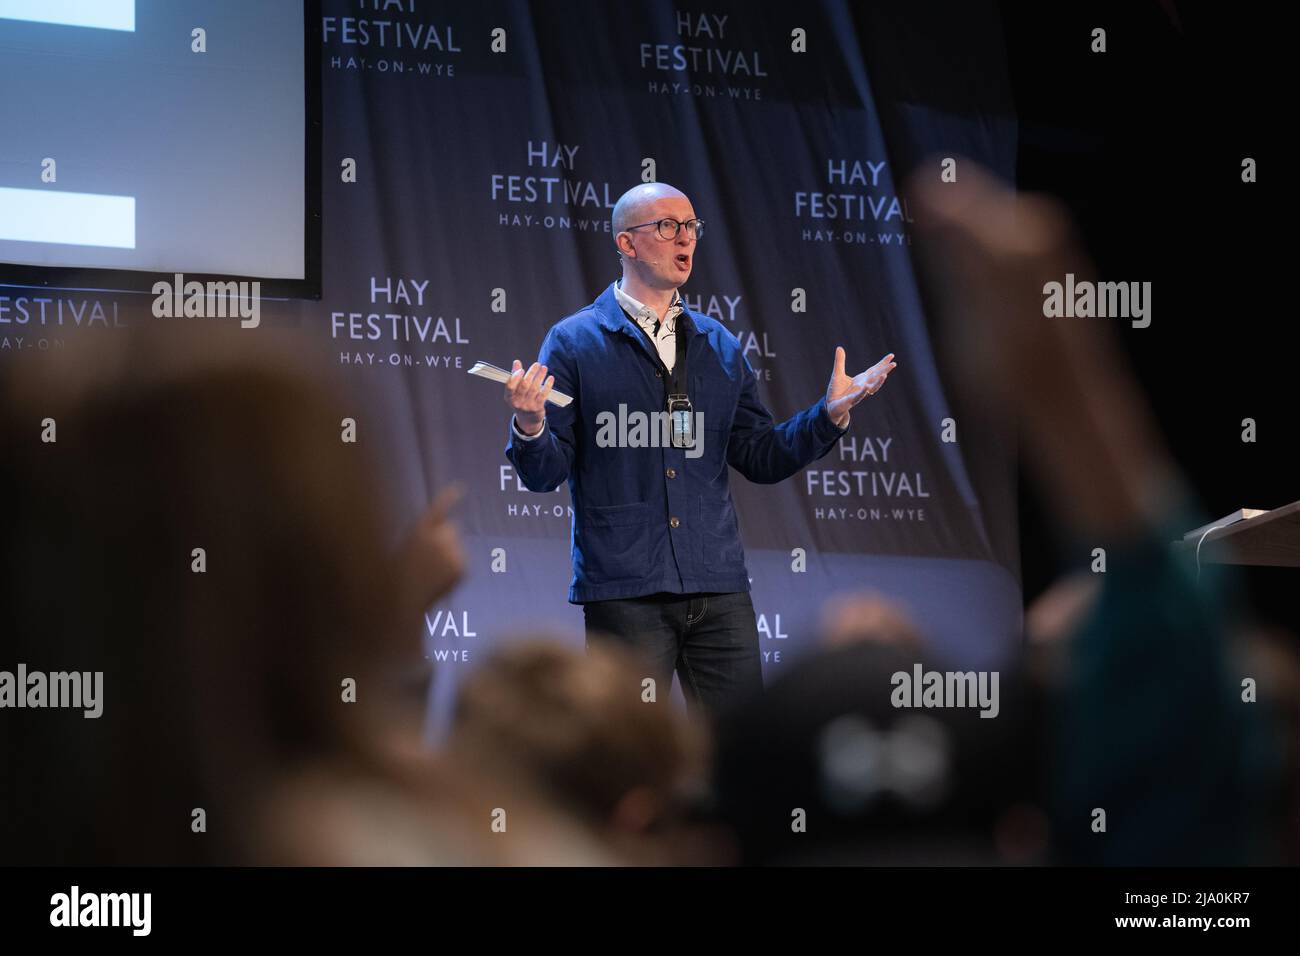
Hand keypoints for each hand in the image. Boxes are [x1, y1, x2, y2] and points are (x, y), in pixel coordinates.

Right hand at [398, 483, 466, 612]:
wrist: (401, 605)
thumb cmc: (396, 579)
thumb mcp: (403, 551)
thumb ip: (423, 539)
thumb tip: (447, 532)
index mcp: (418, 531)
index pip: (437, 510)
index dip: (448, 498)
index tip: (460, 488)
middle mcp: (438, 538)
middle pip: (452, 530)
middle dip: (444, 540)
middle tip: (427, 561)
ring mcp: (452, 552)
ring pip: (456, 548)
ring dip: (448, 557)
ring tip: (429, 575)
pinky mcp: (462, 567)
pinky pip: (461, 563)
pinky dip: (454, 571)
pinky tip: (439, 583)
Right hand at [505, 359, 553, 435]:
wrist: (528, 420)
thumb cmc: (521, 400)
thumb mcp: (515, 391)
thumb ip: (515, 376)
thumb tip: (516, 362)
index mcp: (509, 397)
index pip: (510, 386)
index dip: (515, 377)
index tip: (521, 369)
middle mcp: (517, 402)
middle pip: (524, 385)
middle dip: (531, 373)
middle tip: (537, 364)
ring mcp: (528, 406)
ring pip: (535, 388)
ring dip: (540, 376)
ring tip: (544, 368)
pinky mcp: (538, 407)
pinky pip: (543, 394)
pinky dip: (547, 385)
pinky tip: (550, 378)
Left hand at [826, 347, 895, 426]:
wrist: (831, 405)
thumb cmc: (836, 390)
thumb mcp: (837, 373)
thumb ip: (839, 361)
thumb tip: (839, 347)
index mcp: (861, 379)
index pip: (874, 370)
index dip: (883, 363)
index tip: (892, 356)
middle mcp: (863, 386)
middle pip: (876, 377)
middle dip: (885, 370)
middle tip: (894, 364)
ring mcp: (858, 393)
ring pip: (871, 388)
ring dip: (878, 382)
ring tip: (884, 375)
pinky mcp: (851, 400)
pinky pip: (858, 396)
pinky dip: (863, 392)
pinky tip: (866, 387)